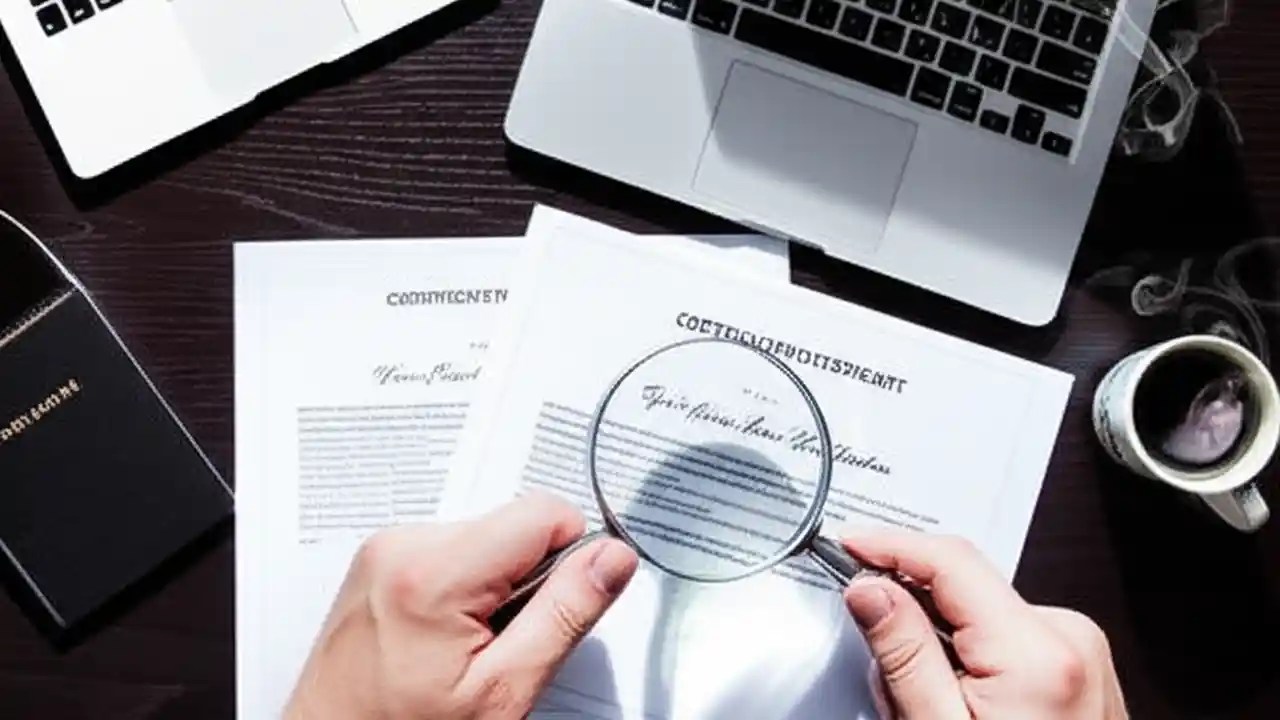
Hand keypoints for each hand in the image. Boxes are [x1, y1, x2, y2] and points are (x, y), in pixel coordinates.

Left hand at [286, 492, 638, 719]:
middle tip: (498, 647)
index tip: (550, 612)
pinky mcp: (379, 560)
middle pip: (514, 525)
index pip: (544, 512)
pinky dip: (463, 589)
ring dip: (494, 588)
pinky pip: (452, 551)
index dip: (570, 560)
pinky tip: (444, 638)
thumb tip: (612, 557)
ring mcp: (384, 550)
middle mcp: (402, 545)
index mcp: (433, 571)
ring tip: (465, 649)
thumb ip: (565, 614)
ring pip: (487, 538)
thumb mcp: (502, 691)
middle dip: (526, 581)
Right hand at [842, 531, 1126, 719]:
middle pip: (963, 587)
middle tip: (890, 679)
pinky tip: (965, 706)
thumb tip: (871, 589)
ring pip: (981, 612)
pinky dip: (972, 657)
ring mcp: (1081, 649)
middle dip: (912, 615)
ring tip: (932, 708)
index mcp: (1038, 650)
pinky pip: (1007, 635)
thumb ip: (904, 655)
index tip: (849, 543)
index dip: (890, 545)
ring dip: (942, 642)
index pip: (949, 561)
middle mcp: (1070, 637)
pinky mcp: (1080, 663)